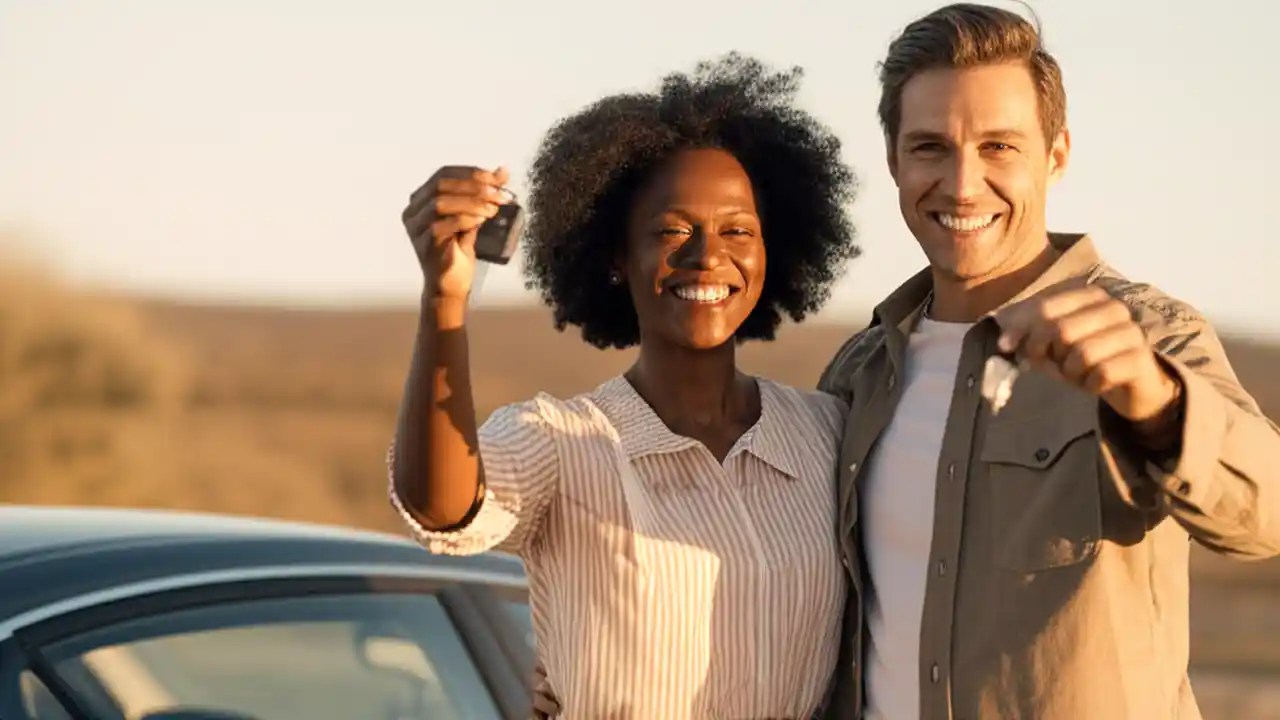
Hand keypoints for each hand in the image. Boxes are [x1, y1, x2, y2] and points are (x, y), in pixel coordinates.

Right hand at [402, 166, 511, 298]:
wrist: (451, 286)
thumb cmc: (459, 252)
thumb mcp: (474, 217)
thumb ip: (484, 195)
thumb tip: (502, 172)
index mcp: (422, 199)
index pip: (444, 174)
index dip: (471, 173)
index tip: (497, 178)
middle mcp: (414, 211)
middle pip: (441, 185)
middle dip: (474, 185)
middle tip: (498, 194)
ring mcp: (416, 227)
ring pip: (440, 202)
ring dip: (471, 202)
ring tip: (492, 209)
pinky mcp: (423, 243)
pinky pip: (442, 224)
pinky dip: (464, 219)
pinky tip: (480, 221)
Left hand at [994, 286, 1180, 426]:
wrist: (1134, 384)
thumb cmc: (1088, 360)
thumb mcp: (1054, 346)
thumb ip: (1030, 337)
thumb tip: (1004, 343)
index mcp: (1090, 295)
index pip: (1044, 307)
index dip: (1020, 328)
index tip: (1005, 347)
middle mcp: (1113, 307)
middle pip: (1061, 329)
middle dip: (1046, 352)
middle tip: (1048, 364)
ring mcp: (1131, 331)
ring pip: (1082, 353)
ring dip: (1071, 372)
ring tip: (1077, 374)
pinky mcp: (1141, 358)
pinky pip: (1102, 373)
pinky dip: (1090, 384)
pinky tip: (1095, 384)